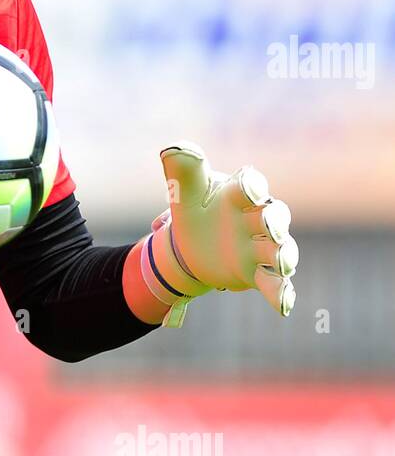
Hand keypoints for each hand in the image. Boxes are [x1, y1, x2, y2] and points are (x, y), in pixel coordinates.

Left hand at [139, 140, 298, 327]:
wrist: (189, 246)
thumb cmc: (194, 211)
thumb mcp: (185, 193)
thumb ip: (183, 172)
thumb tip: (171, 148)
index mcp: (240, 194)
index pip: (251, 186)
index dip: (252, 186)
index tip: (250, 187)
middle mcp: (257, 219)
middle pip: (275, 218)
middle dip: (274, 222)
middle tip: (270, 226)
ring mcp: (261, 247)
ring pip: (281, 251)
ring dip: (283, 256)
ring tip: (282, 263)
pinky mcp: (258, 273)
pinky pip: (275, 284)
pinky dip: (281, 294)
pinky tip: (284, 306)